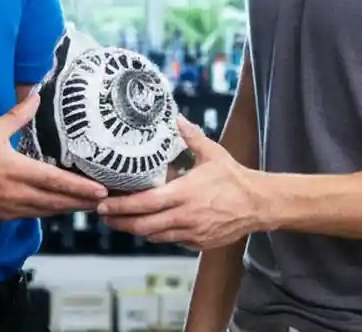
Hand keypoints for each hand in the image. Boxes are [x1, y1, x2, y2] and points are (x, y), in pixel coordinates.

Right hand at [0, 93, 108, 220]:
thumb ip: (18, 115)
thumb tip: (36, 97)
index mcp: (17, 171)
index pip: (56, 182)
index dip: (81, 188)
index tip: (101, 191)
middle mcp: (16, 194)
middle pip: (57, 202)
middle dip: (82, 203)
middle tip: (104, 202)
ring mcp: (10, 209)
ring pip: (46, 212)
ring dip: (68, 209)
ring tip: (87, 206)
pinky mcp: (2, 217)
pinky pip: (31, 216)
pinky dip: (48, 212)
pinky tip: (56, 208)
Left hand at [97, 116, 265, 250]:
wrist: (258, 204)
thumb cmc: (234, 178)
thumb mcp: (212, 153)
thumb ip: (191, 136)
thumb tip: (177, 117)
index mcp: (183, 193)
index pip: (144, 204)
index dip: (120, 207)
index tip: (103, 205)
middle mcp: (184, 216)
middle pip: (142, 226)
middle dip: (119, 222)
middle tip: (104, 216)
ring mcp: (191, 233)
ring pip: (154, 236)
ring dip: (135, 230)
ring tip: (120, 221)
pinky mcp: (198, 243)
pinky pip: (171, 241)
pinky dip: (157, 234)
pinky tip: (150, 226)